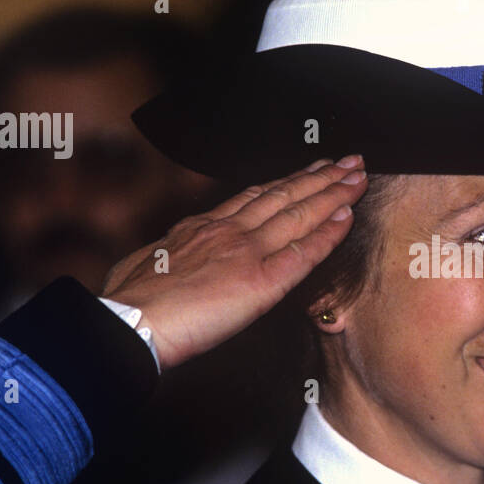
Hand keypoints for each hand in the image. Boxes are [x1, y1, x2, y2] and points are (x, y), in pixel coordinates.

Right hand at [101, 155, 367, 367]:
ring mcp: (247, 252)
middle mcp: (228, 231)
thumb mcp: (143, 264)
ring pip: (299, 213)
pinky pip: (305, 252)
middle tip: (346, 161)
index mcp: (200, 228)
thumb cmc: (126, 303)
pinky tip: (348, 217)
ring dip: (333, 193)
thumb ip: (167, 255)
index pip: (252, 198)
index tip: (305, 172)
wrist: (128, 323)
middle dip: (318, 176)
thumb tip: (166, 256)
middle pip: (282, 195)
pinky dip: (329, 233)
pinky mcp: (263, 281)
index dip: (283, 183)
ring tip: (357, 176)